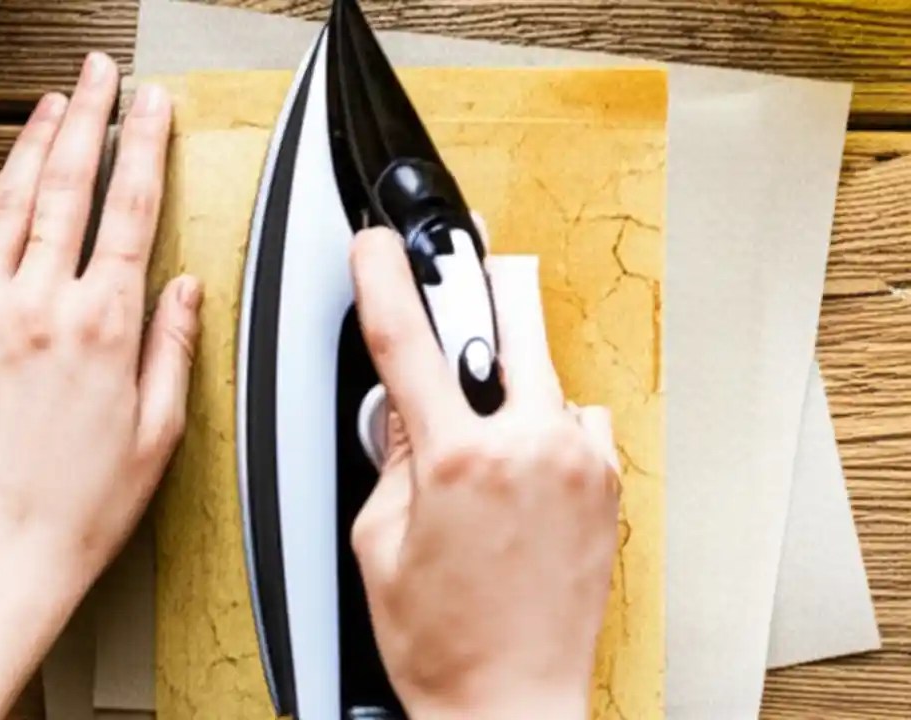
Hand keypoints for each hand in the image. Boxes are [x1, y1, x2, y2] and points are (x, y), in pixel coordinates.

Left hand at [0, 55, 198, 601]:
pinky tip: (0, 181)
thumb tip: (184, 287)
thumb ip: (172, 346)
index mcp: (103, 327)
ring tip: (52, 104)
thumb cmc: (77, 506)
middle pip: (66, 185)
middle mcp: (38, 306)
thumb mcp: (158, 431)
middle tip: (97, 73)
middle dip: (88, 115)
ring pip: (8, 202)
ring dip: (32, 143)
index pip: (130, 209)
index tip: (150, 105)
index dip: (143, 144)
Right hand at [348, 228, 619, 719]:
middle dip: (479, 288)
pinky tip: (522, 466)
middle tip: (460, 276)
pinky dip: (548, 425)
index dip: (384, 276)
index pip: (405, 340)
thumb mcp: (379, 543)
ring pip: (546, 372)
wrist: (513, 706)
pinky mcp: (608, 487)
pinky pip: (578, 420)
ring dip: (509, 378)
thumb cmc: (443, 643)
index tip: (376, 243)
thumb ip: (391, 458)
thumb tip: (403, 405)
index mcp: (456, 462)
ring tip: (482, 431)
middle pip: (508, 318)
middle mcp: (528, 449)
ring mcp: (578, 464)